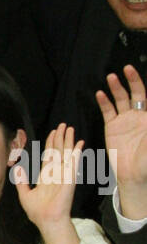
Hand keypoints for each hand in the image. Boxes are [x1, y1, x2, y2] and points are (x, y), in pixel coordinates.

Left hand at [12, 122, 81, 228]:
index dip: (51, 143)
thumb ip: (21, 181)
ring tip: (70, 129)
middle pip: (59, 151)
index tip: (53, 132)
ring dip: (68, 141)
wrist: (46, 221)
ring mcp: (64, 175)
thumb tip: (17, 168)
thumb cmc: (37, 212)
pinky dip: (76, 153)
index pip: (49, 155)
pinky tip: (79, 144)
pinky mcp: (69, 179)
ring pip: (66, 154)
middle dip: (61, 138)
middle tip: (63, 125)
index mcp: (46, 176)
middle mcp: (56, 173)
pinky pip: (73, 164)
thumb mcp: (25, 194)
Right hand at [96, 65, 146, 210]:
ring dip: (116, 88)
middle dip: (132, 80)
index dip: (142, 85)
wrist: (134, 174)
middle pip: (135, 93)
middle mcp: (138, 116)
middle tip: (126, 69)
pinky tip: (101, 94)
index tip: (138, 74)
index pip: (146, 96)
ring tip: (111, 77)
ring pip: (120, 99)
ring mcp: (125, 121)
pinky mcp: (112, 127)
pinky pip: (108, 111)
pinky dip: (104, 102)